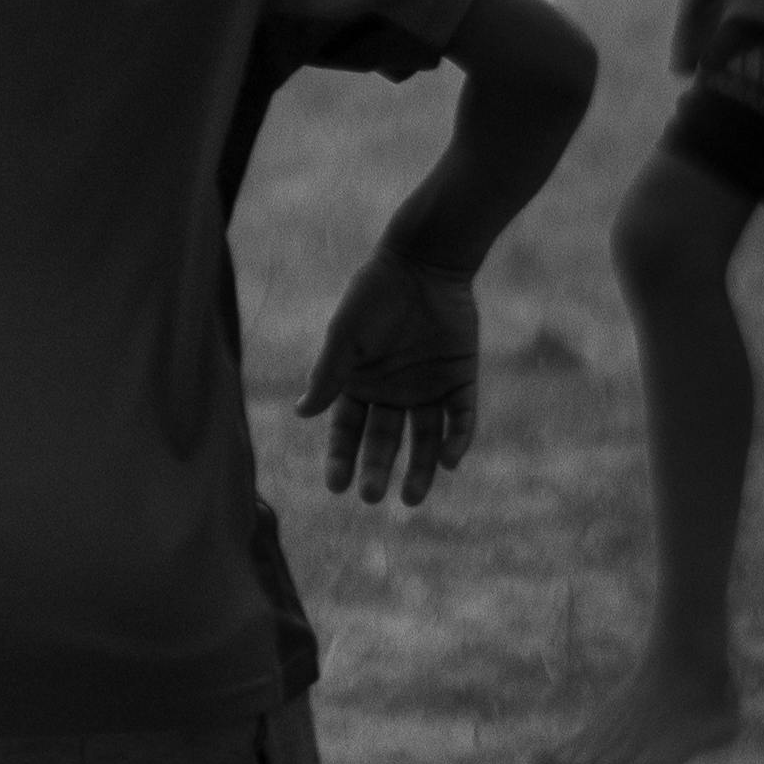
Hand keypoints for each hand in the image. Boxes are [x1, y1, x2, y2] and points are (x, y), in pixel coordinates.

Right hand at [300, 253, 480, 503]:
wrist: (422, 265)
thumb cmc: (374, 295)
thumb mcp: (346, 335)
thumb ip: (329, 373)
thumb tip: (302, 413)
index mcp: (359, 383)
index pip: (348, 430)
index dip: (341, 458)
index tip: (336, 487)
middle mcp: (393, 392)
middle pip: (384, 440)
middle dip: (377, 469)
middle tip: (372, 496)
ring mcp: (429, 387)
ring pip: (425, 438)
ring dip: (419, 468)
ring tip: (412, 499)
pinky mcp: (461, 379)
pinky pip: (461, 417)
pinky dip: (457, 440)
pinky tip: (449, 461)